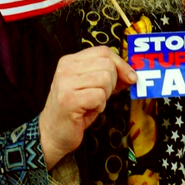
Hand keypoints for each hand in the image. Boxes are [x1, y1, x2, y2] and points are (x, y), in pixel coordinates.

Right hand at [39, 46, 136, 169]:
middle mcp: (66, 68)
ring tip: (92, 103)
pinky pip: (99, 96)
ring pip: (105, 79)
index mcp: (70, 61)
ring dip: (105, 95)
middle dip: (112, 83)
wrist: (52, 133)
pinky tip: (87, 111)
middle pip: (107, 65)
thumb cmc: (74, 110)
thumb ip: (107, 75)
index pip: (103, 51)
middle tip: (100, 96)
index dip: (120, 64)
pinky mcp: (69, 99)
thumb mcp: (90, 86)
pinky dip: (99, 106)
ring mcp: (66, 83)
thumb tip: (132, 74)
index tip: (128, 77)